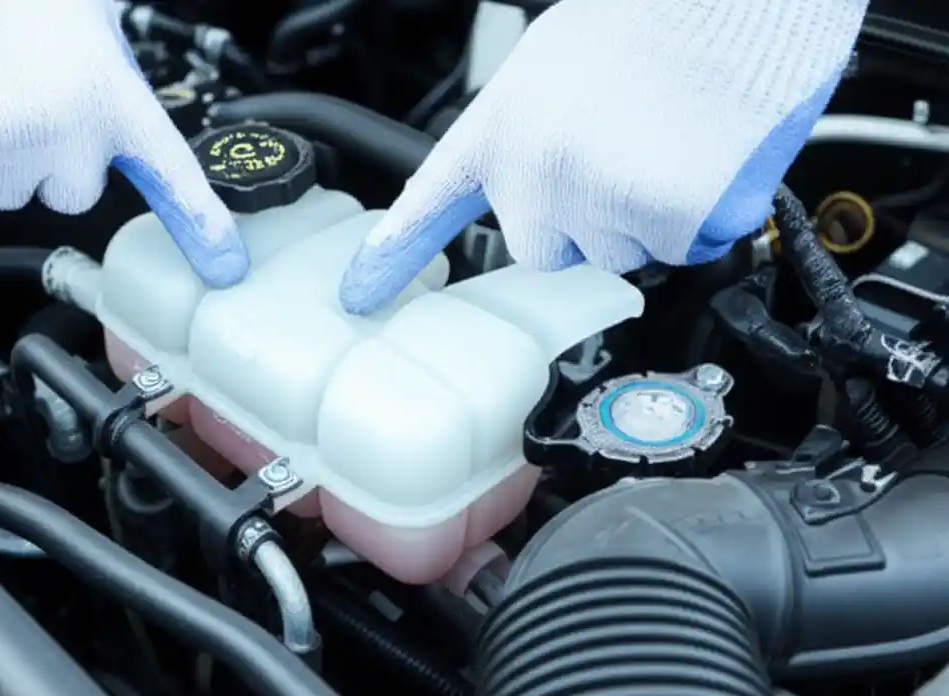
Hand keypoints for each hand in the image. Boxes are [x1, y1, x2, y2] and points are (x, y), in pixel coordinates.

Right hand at [0, 0, 247, 286]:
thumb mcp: (84, 13)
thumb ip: (110, 63)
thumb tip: (121, 89)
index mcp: (108, 90)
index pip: (168, 170)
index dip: (200, 223)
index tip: (223, 264)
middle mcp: (61, 130)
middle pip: (70, 193)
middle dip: (49, 160)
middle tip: (21, 96)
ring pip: (3, 188)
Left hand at [339, 0, 866, 314]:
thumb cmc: (653, 20)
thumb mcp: (554, 67)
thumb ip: (530, 137)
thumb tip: (541, 189)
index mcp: (500, 128)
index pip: (431, 203)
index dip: (394, 254)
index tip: (361, 293)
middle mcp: (534, 174)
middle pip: (548, 249)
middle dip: (588, 219)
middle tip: (629, 152)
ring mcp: (596, 202)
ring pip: (624, 252)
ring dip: (654, 215)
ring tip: (675, 139)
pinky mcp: (666, 220)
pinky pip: (688, 247)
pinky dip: (709, 214)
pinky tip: (709, 155)